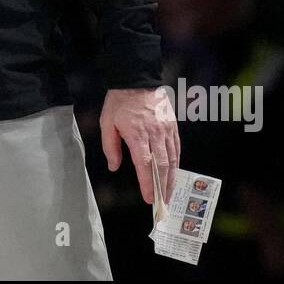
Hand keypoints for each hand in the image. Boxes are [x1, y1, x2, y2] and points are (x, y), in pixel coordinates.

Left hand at [100, 86, 179, 203]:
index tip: (149, 198)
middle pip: (162, 165)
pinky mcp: (172, 126)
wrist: (137, 80)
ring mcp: (165, 130)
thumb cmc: (120, 102)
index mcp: (136, 134)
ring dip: (171, 179)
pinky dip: (176, 163)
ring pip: (172, 159)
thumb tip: (114, 166)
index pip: (144, 164)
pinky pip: (177, 148)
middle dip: (162, 187)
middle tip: (162, 203)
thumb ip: (110, 147)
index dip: (148, 183)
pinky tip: (174, 174)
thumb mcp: (107, 122)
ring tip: (169, 194)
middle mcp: (154, 133)